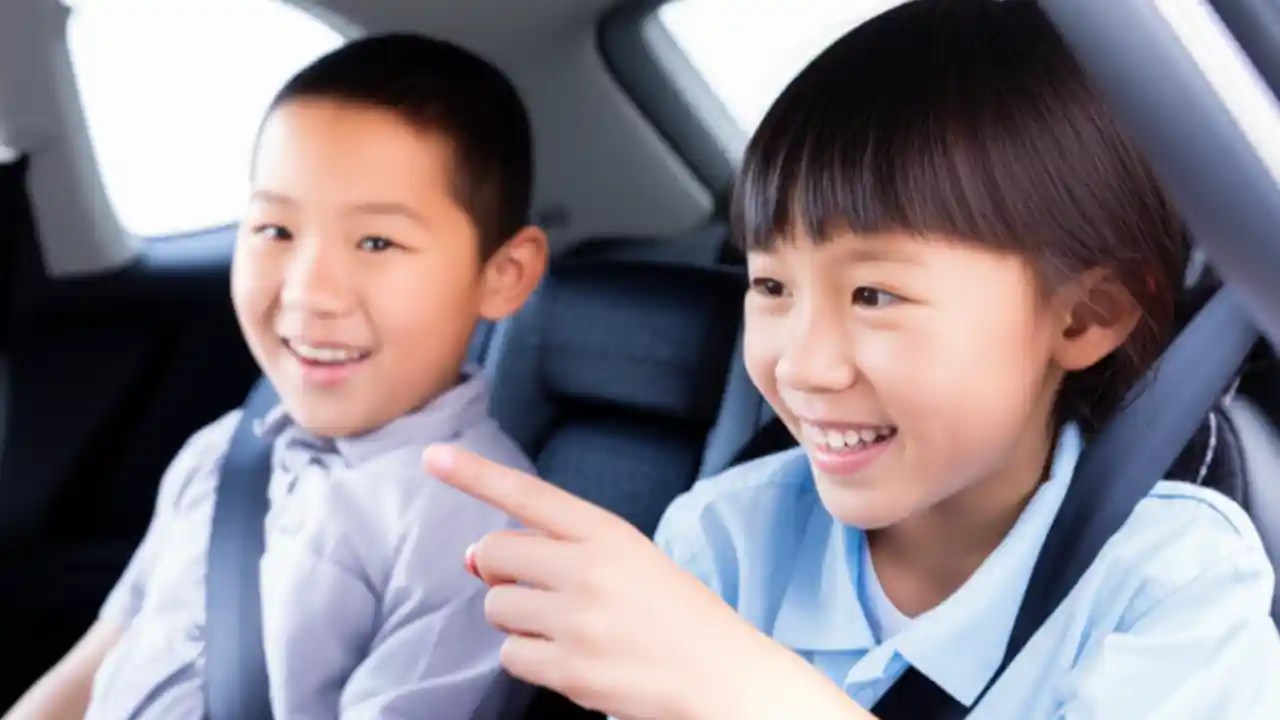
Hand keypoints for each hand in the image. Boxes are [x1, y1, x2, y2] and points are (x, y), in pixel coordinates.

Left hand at [424, 445, 868, 719]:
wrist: (725, 677)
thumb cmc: (676, 615)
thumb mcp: (633, 560)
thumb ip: (562, 549)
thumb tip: (474, 558)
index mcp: (610, 534)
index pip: (529, 495)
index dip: (475, 474)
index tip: (432, 456)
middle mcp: (590, 570)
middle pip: (495, 553)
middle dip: (498, 572)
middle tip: (529, 587)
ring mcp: (579, 622)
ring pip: (497, 608)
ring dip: (517, 619)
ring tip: (566, 628)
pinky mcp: (571, 670)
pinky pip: (511, 656)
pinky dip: (530, 658)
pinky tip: (571, 658)